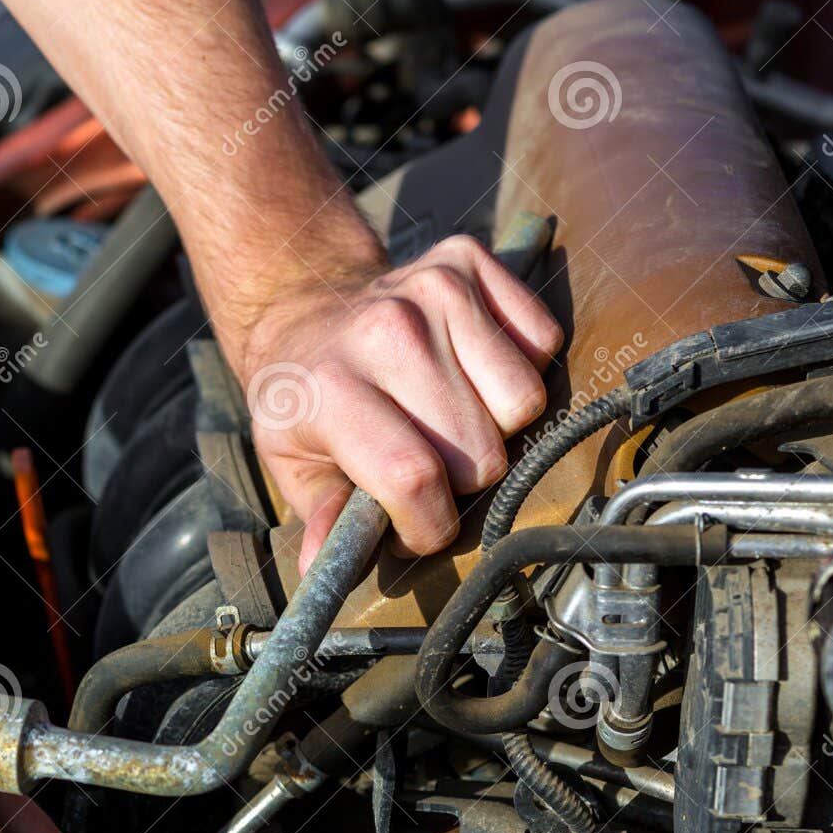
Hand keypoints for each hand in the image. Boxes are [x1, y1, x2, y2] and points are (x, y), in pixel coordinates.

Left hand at [234, 235, 563, 570]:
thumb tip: (325, 570)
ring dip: (496, 426)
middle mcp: (387, 332)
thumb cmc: (305, 396)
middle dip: (460, 482)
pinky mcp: (470, 262)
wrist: (307, 303)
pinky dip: (517, 368)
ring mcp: (433, 290)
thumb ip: (320, 516)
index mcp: (333, 389)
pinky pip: (543, 342)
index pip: (413, 478)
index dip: (427, 526)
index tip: (416, 529)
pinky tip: (468, 370)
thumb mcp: (289, 460)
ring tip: (449, 416)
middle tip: (426, 464)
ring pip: (524, 402)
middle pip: (480, 453)